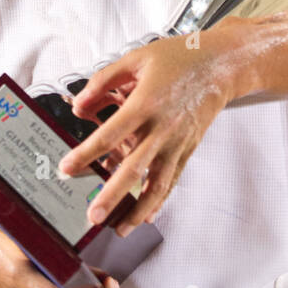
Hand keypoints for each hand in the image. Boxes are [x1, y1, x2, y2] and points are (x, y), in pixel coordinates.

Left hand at [56, 19, 250, 233]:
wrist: (220, 65)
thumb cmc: (179, 59)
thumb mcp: (135, 59)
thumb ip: (103, 80)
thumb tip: (79, 104)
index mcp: (145, 102)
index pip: (110, 134)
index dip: (86, 153)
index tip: (67, 168)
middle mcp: (162, 127)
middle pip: (134, 168)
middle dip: (112, 195)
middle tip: (93, 215)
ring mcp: (177, 142)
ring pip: (156, 183)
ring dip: (137, 208)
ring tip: (119, 228)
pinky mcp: (187, 149)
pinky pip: (172, 180)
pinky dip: (159, 200)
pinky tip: (146, 216)